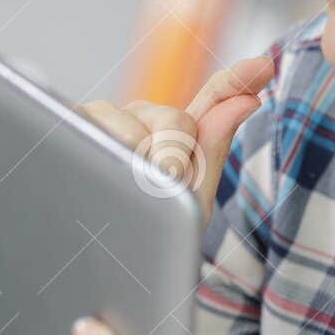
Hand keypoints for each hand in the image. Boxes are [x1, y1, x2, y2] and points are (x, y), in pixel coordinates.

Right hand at [81, 54, 274, 226]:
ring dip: (135, 162)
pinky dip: (105, 152)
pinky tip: (101, 169)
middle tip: (161, 186)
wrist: (98, 267)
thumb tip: (247, 101)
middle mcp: (143, 117)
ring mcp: (106, 118)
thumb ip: (215, 150)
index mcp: (177, 133)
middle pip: (175, 119)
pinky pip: (94, 124)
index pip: (214, 98)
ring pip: (132, 126)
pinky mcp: (71, 122)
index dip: (237, 80)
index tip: (263, 67)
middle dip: (174, 156)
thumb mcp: (189, 201)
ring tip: (121, 190)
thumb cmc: (146, 236)